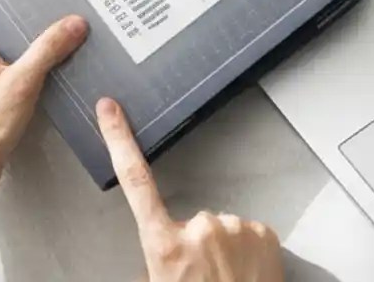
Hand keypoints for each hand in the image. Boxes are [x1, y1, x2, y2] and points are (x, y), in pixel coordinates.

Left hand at [0, 15, 88, 205]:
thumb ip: (48, 49)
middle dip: (28, 12)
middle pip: (0, 21)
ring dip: (33, 39)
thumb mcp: (21, 82)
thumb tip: (75, 22)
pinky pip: (15, 66)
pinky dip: (33, 61)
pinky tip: (57, 60)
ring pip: (9, 45)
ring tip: (64, 25)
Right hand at [97, 97, 283, 281]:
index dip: (119, 140)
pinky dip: (248, 251)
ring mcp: (234, 227)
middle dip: (195, 245)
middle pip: (190, 221)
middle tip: (201, 279)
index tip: (110, 110)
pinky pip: (248, 233)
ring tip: (226, 281)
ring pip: (222, 229)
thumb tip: (169, 247)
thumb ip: (162, 255)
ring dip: (224, 250)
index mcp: (164, 245)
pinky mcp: (263, 230)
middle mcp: (198, 228)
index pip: (135, 181)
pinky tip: (245, 274)